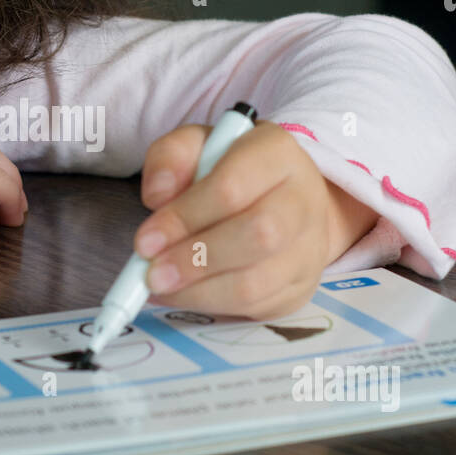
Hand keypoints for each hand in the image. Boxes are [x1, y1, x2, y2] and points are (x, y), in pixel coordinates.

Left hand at [131, 120, 377, 319]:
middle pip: (258, 236)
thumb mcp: (195, 147)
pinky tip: (184, 294)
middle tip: (152, 273)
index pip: (232, 188)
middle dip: (194, 260)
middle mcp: (305, 199)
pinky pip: (257, 307)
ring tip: (161, 286)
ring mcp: (310, 248)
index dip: (184, 218)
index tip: (145, 241)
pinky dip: (212, 306)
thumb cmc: (230, 170)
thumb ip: (170, 158)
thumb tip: (157, 195)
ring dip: (199, 291)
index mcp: (278, 153)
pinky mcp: (302, 287)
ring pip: (257, 282)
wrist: (281, 199)